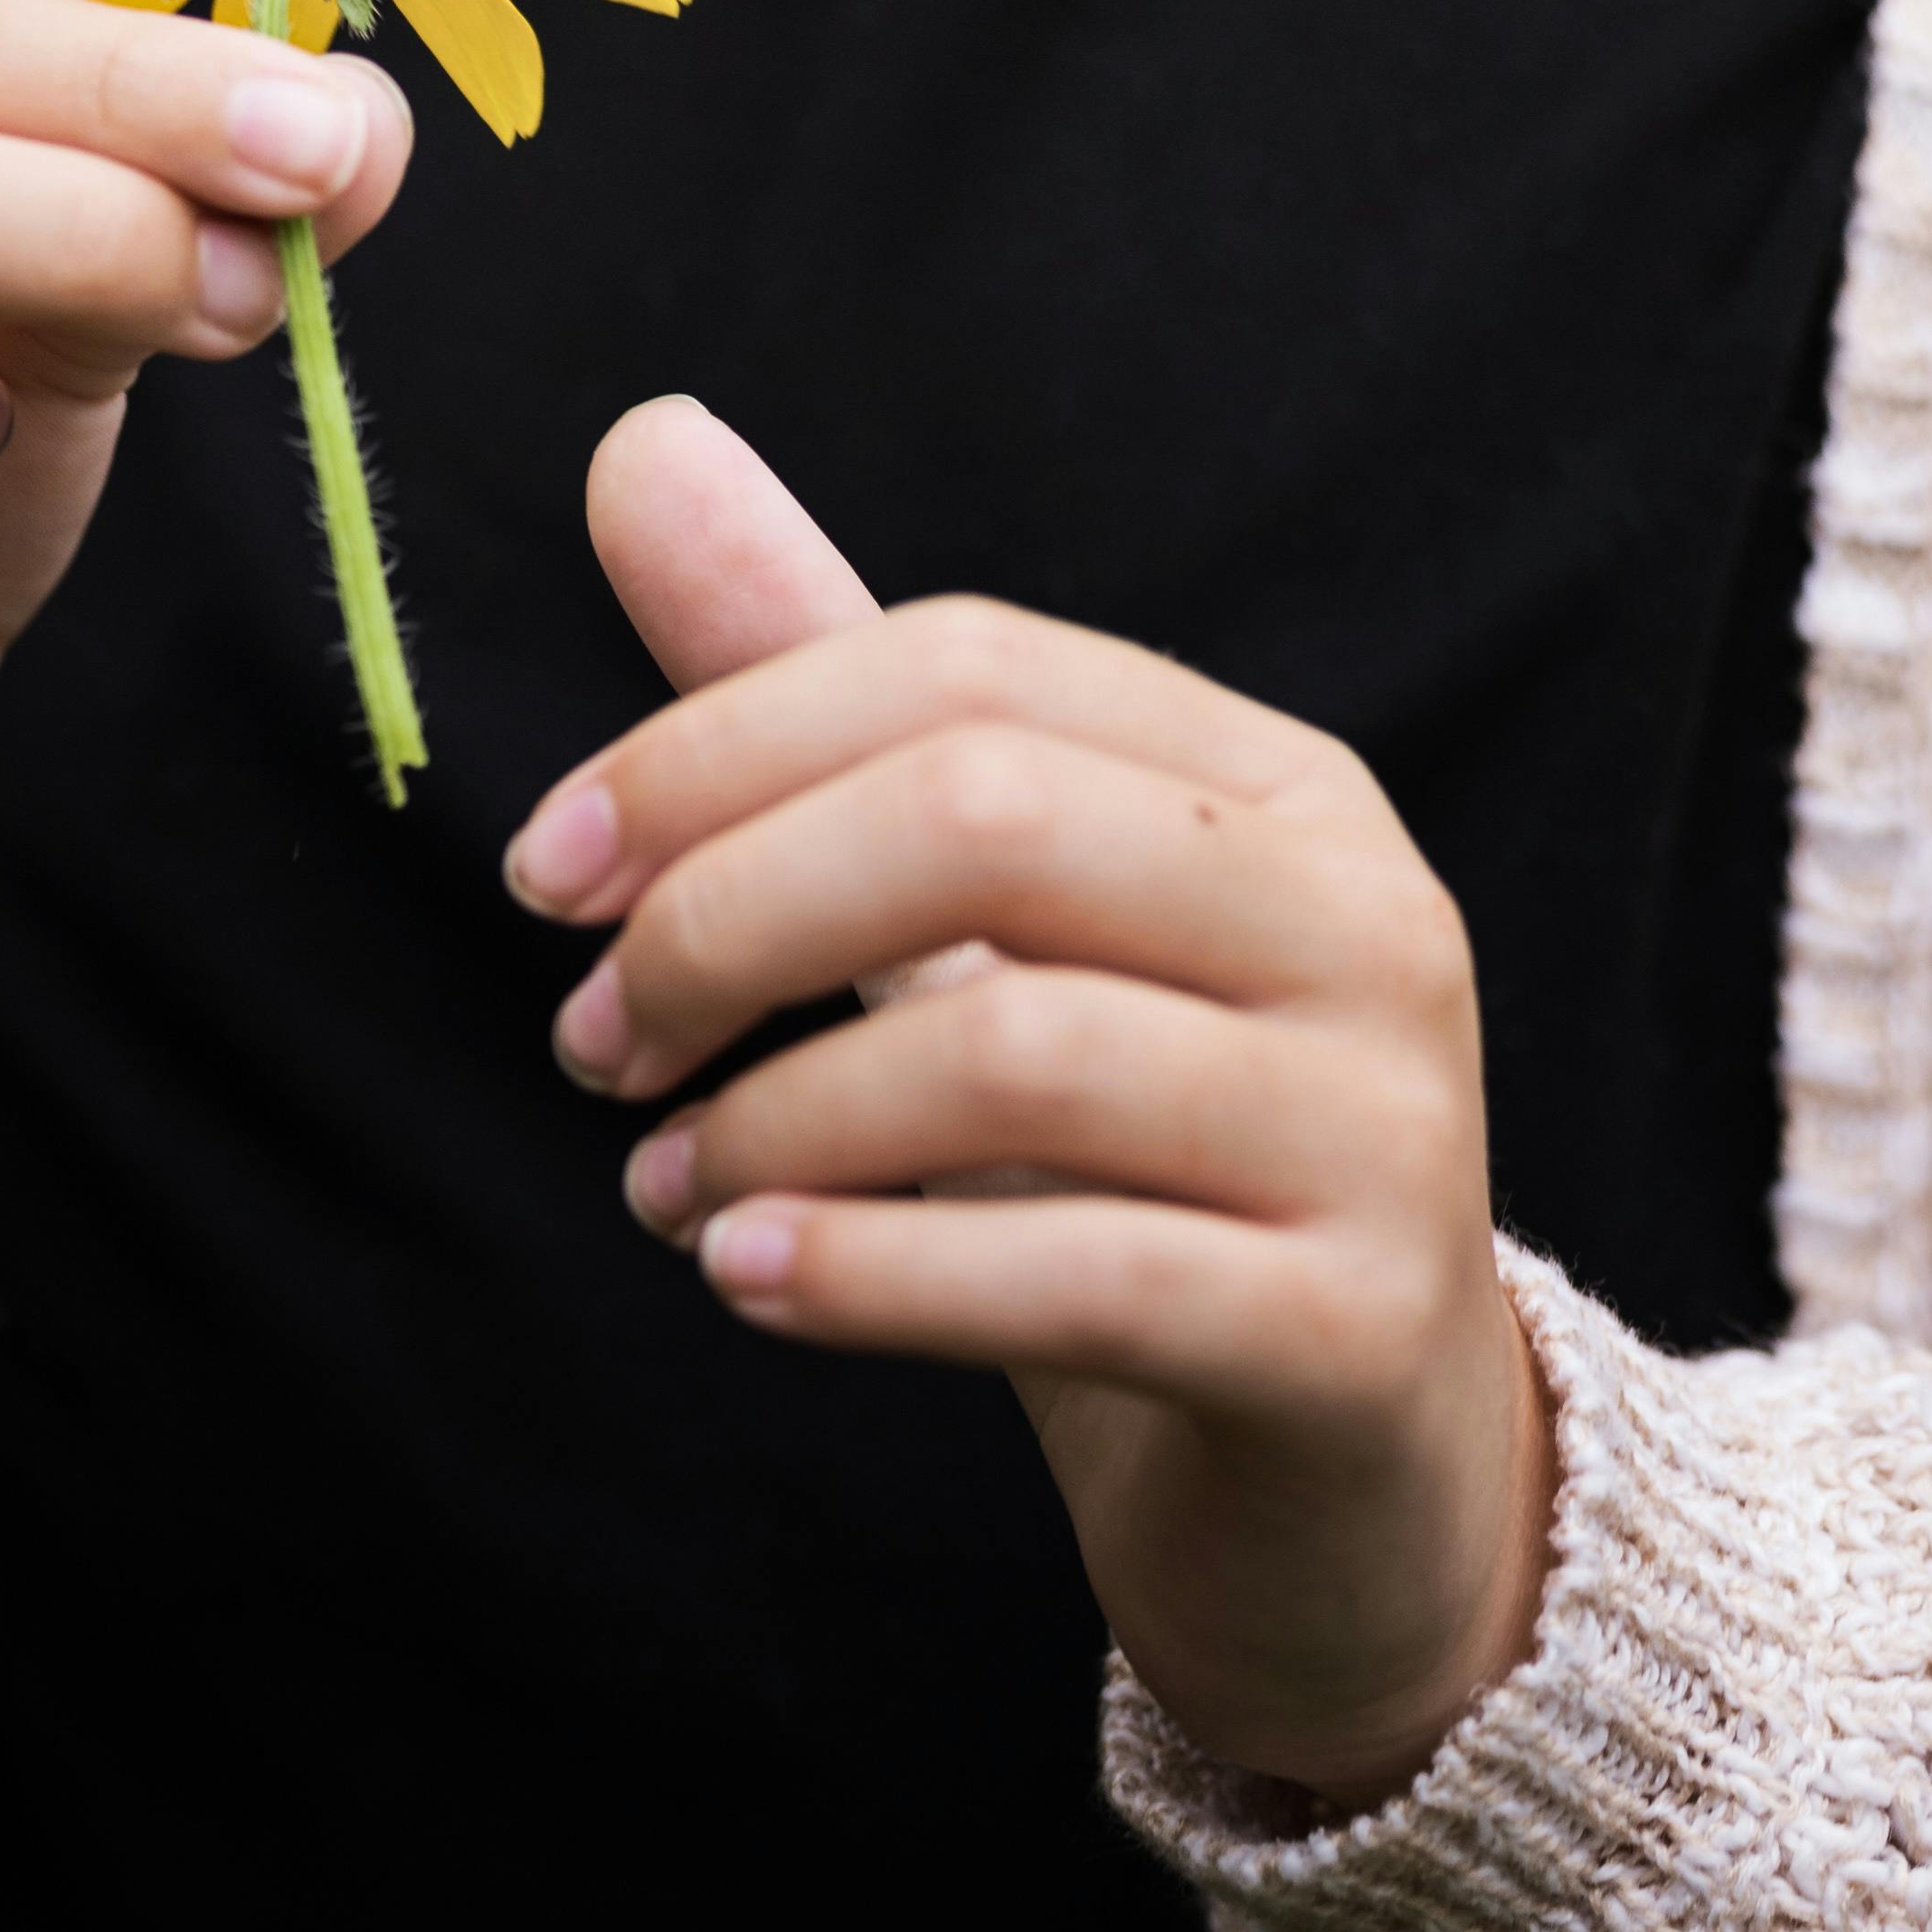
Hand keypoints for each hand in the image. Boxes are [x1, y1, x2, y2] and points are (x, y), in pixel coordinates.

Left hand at [512, 400, 1549, 1813]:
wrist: (1340, 1491)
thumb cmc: (1134, 1172)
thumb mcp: (980, 928)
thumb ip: (823, 693)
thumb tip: (639, 440)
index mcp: (1281, 786)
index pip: (970, 673)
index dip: (722, 744)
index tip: (544, 870)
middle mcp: (1367, 922)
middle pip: (990, 818)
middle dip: (733, 915)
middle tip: (593, 1042)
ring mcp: (1387, 1131)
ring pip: (1021, 1053)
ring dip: (778, 1119)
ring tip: (666, 1189)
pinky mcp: (1357, 1335)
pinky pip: (1081, 1273)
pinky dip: (872, 1272)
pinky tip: (744, 1281)